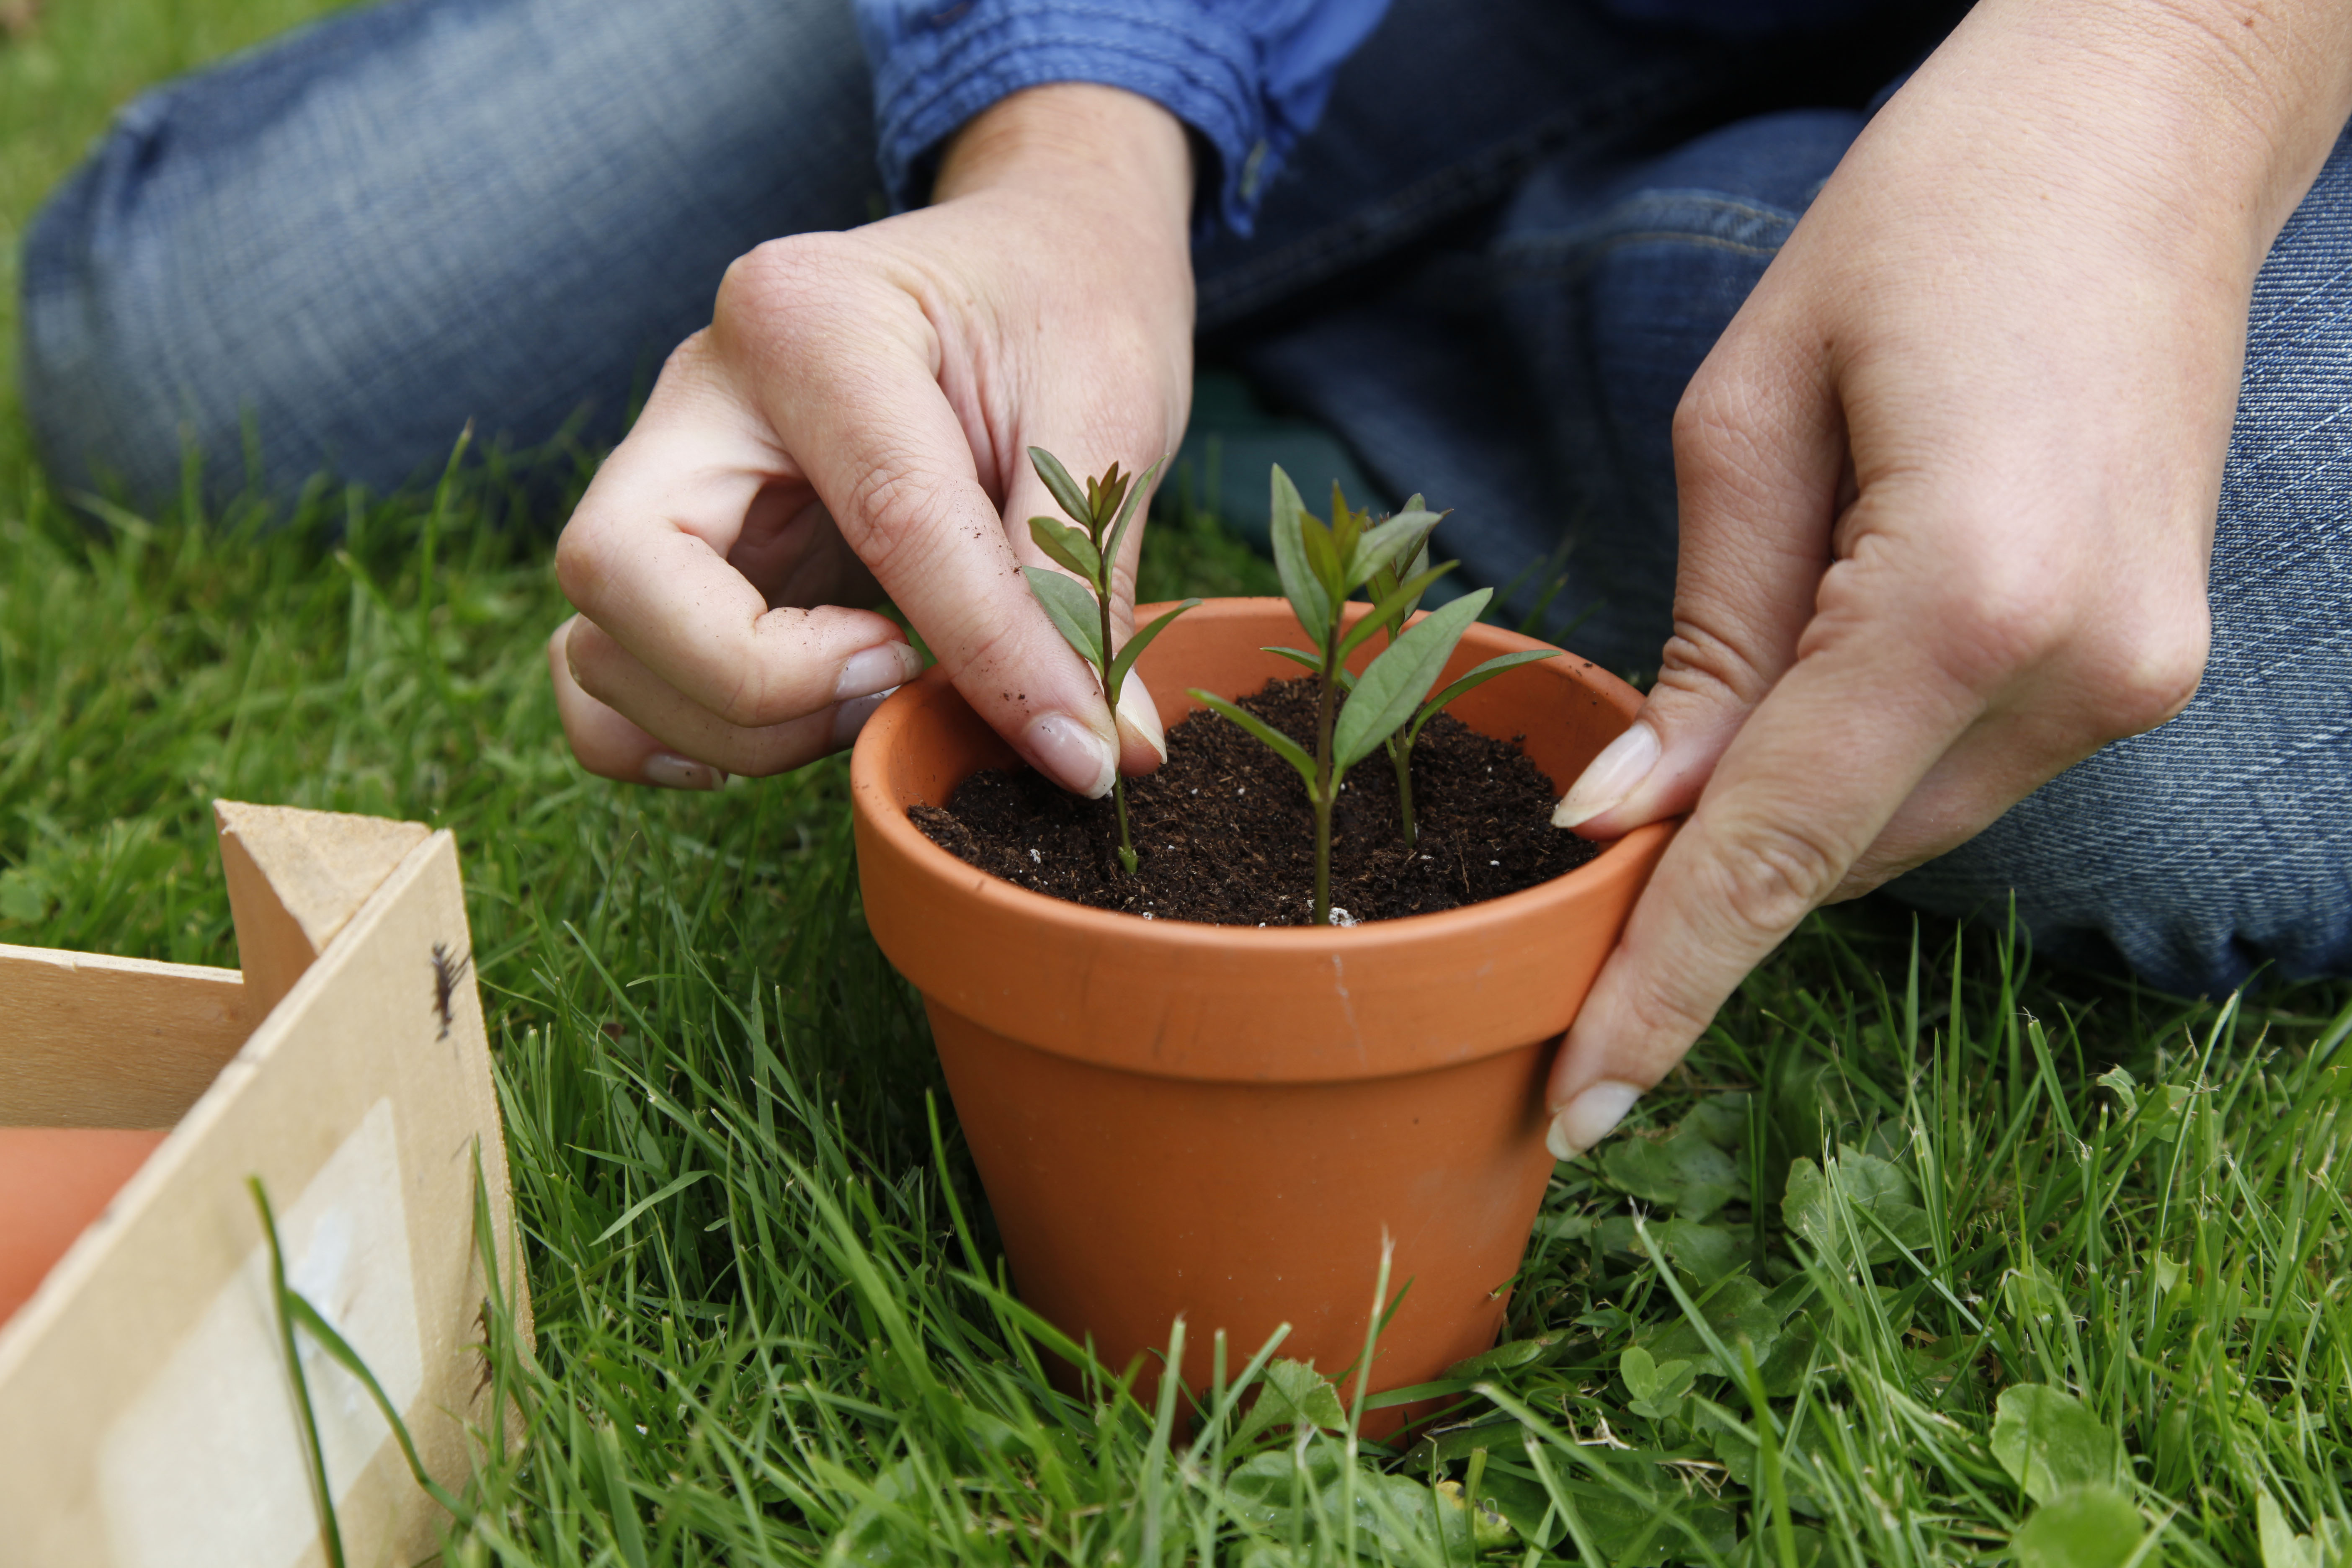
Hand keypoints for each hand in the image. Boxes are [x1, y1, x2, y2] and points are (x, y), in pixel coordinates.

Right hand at [548, 84, 1193, 793]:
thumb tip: (1098, 752)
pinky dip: (669, 735)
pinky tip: (788, 730)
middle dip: (764, 684)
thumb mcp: (1110, 412)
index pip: (885, 520)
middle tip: (903, 677)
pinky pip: (598, 676)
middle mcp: (698, 388)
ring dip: (736, 727)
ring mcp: (665, 470)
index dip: (991, 659)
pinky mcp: (671, 548)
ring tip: (876, 695)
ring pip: (601, 646)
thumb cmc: (1066, 310)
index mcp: (810, 315)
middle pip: (622, 574)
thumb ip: (1083, 582)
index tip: (1082, 749)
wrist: (1031, 259)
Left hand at [1543, 0, 2351, 1155]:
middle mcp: (2083, 668)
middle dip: (1705, 889)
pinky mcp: (2143, 659)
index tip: (1583, 1104)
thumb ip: (1705, 642)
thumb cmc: (1932, 215)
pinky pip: (1958, 766)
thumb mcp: (1749, 413)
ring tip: (1693, 753)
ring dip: (1784, 813)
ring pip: (1900, 821)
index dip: (1667, 986)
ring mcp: (2135, 675)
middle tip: (1568, 904)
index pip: (1778, 850)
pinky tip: (1801, 695)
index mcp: (1972, 597)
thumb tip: (1635, 818)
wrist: (2145, 123)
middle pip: (1840, 850)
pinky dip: (1858, 760)